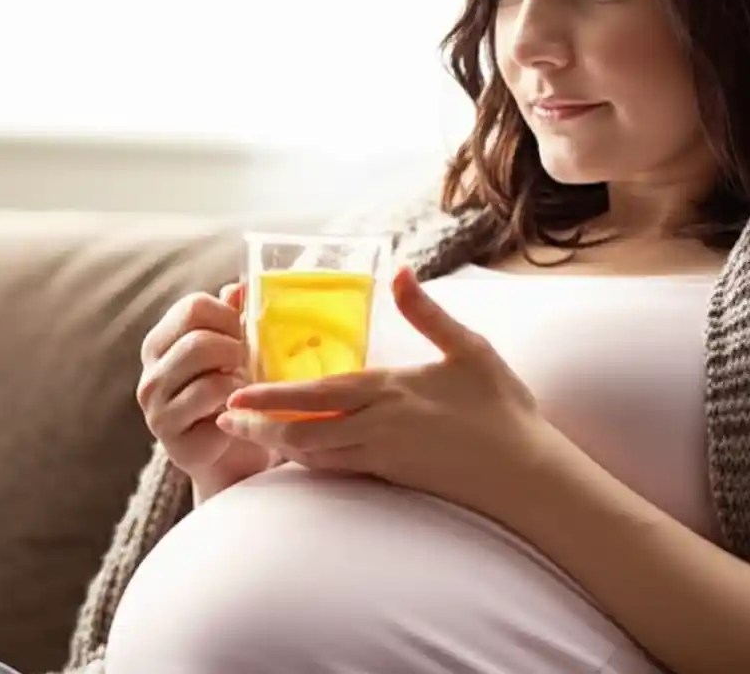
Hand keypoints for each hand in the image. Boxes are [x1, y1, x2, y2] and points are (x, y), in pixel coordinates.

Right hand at [137, 284, 280, 502]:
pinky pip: (211, 399)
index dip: (228, 316)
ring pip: (204, 368)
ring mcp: (155, 405)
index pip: (193, 306)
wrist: (230, 458)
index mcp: (161, 343)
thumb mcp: (233, 353)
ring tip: (246, 385)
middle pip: (198, 339)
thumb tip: (242, 286)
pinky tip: (240, 407)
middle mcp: (150, 372)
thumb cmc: (233, 398)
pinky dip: (235, 399)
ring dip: (238, 374)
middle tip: (250, 364)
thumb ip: (232, 319)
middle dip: (235, 349)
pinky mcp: (170, 434)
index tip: (244, 335)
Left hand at [218, 267, 562, 513]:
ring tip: (248, 432)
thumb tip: (399, 270)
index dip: (272, 395)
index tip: (237, 391)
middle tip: (225, 415)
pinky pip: (338, 470)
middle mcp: (378, 428)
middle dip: (260, 424)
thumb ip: (427, 313)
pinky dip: (308, 461)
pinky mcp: (393, 479)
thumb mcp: (469, 350)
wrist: (524, 475)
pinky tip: (297, 453)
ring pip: (315, 454)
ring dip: (277, 443)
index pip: (317, 394)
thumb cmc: (502, 409)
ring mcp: (383, 458)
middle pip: (303, 429)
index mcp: (391, 391)